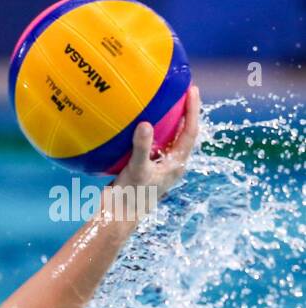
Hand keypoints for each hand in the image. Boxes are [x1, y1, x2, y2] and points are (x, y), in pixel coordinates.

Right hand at [110, 84, 200, 199]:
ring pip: (168, 138)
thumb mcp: (136, 171)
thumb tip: (146, 124)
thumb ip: (142, 147)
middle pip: (184, 132)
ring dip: (167, 120)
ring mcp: (157, 166)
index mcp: (176, 164)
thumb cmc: (129, 197)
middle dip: (184, 111)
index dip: (193, 110)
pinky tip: (136, 123)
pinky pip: (150, 144)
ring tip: (163, 101)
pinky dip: (148, 131)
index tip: (192, 90)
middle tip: (182, 90)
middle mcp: (170, 163)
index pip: (190, 131)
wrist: (116, 218)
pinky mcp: (143, 168)